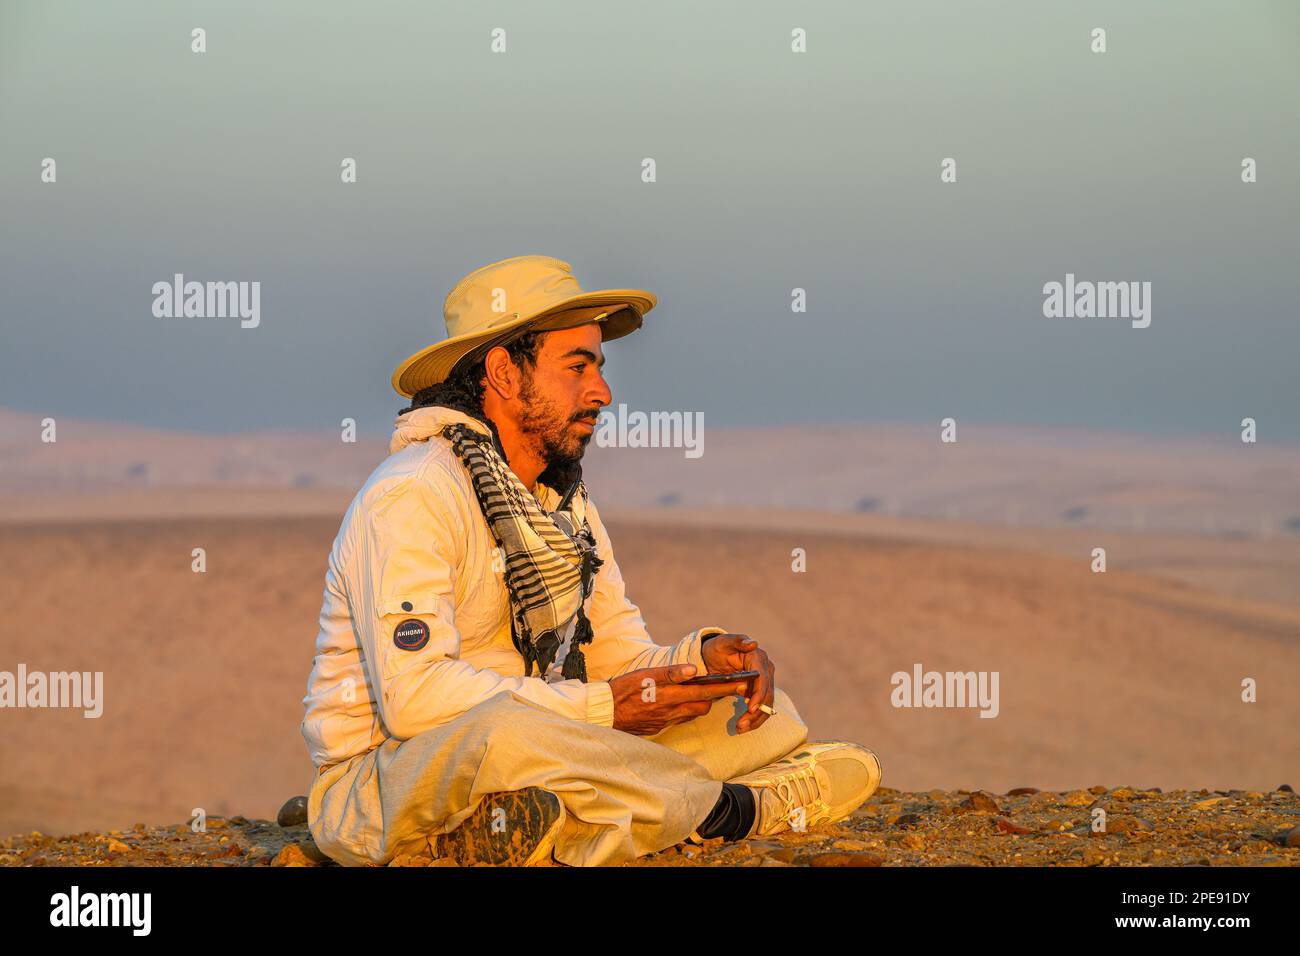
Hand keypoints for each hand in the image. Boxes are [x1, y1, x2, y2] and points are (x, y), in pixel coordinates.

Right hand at [607, 663, 749, 735]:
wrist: (604, 714)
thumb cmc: (622, 690)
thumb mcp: (644, 675)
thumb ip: (670, 673)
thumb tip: (694, 670)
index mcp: (670, 696)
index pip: (705, 691)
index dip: (725, 687)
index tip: (743, 682)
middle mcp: (671, 712)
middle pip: (703, 705)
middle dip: (715, 696)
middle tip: (726, 685)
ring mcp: (666, 721)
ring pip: (693, 713)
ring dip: (700, 703)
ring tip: (704, 691)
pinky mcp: (660, 727)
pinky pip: (680, 718)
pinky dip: (686, 710)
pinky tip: (681, 702)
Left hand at [701, 633, 775, 733]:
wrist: (714, 656)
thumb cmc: (717, 648)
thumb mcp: (722, 643)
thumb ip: (736, 641)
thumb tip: (753, 643)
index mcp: (758, 657)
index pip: (763, 678)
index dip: (759, 694)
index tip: (751, 708)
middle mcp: (766, 669)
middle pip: (767, 694)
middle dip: (756, 712)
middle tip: (741, 725)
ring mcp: (765, 681)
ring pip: (766, 704)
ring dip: (756, 719)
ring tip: (740, 728)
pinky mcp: (760, 691)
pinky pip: (761, 707)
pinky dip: (754, 718)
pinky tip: (743, 726)